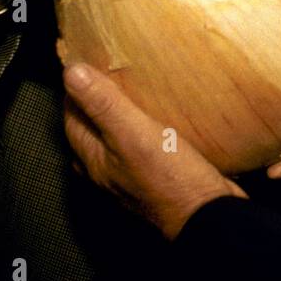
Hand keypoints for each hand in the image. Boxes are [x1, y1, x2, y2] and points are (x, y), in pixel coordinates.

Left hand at [63, 62, 246, 239]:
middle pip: (91, 132)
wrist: (208, 214)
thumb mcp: (134, 133)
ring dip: (117, 119)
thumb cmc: (171, 179)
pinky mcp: (157, 177)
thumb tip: (73, 74)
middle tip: (106, 76)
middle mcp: (109, 171)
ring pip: (114, 142)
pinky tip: (158, 124)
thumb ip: (104, 104)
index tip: (85, 65)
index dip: (75, 91)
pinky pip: (139, 149)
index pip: (72, 120)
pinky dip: (141, 133)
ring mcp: (132, 177)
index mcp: (96, 160)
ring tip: (130, 96)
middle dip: (94, 104)